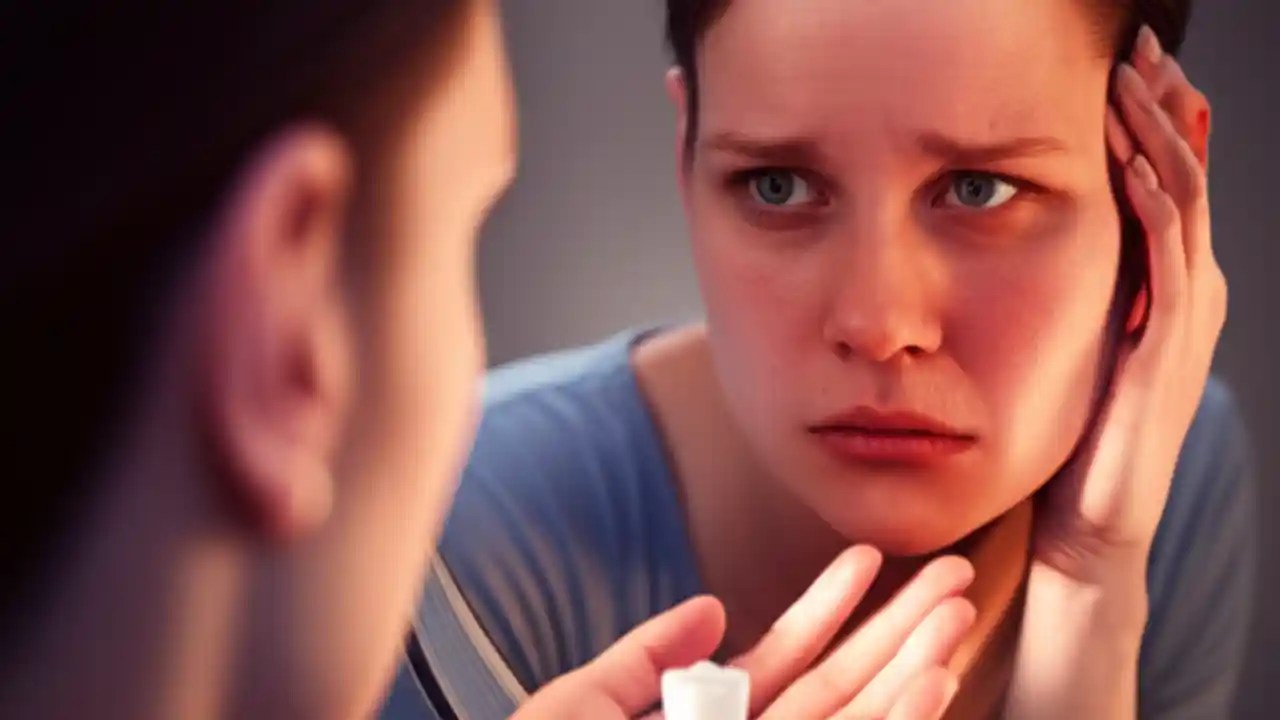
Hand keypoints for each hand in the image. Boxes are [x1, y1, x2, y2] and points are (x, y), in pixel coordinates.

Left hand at [513, 546, 975, 719]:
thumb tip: (714, 609)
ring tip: (958, 616)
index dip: (826, 607)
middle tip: (954, 577)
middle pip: (840, 687)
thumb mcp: (581, 709)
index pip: (781, 660)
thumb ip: (644, 658)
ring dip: (915, 671)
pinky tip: (934, 683)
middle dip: (898, 632)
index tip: (868, 557)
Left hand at [1033, 25, 1224, 582]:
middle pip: (1185, 173)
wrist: (1086, 523)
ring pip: (1184, 200)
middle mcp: (1187, 292)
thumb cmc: (1071, 436)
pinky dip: (1154, 200)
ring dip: (1158, 136)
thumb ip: (1073, 291)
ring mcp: (1186, 317)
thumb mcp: (1072, 343)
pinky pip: (1169, 255)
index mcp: (1164, 287)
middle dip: (1161, 107)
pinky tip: (1130, 160)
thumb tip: (1031, 235)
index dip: (1150, 122)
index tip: (1117, 69)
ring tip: (1132, 81)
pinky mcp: (1167, 346)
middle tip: (1136, 50)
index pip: (1166, 181)